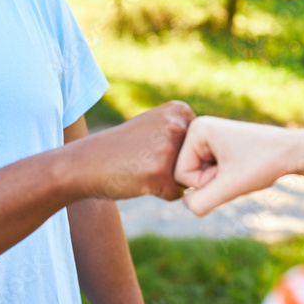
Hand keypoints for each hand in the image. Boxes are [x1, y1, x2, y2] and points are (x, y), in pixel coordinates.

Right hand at [75, 100, 194, 200]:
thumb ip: (184, 131)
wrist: (86, 163)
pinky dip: (159, 193)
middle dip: (175, 168)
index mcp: (179, 109)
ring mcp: (169, 148)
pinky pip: (174, 194)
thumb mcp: (156, 125)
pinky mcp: (161, 173)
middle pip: (198, 162)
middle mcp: (178, 124)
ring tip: (142, 168)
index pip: (202, 144)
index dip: (178, 153)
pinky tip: (139, 180)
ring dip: (168, 180)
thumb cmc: (123, 148)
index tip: (153, 146)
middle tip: (145, 159)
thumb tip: (217, 157)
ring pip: (187, 179)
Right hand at [172, 116, 303, 215]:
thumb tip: (186, 205)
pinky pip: (208, 170)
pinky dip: (224, 176)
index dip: (205, 183)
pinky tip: (240, 167)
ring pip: (198, 174)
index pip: (181, 174)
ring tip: (240, 168)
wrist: (292, 151)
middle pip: (187, 173)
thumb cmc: (264, 164)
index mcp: (197, 129)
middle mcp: (198, 128)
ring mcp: (208, 134)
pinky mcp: (216, 142)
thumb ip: (203, 201)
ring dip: (219, 180)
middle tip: (237, 170)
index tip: (231, 171)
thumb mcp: (231, 186)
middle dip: (212, 181)